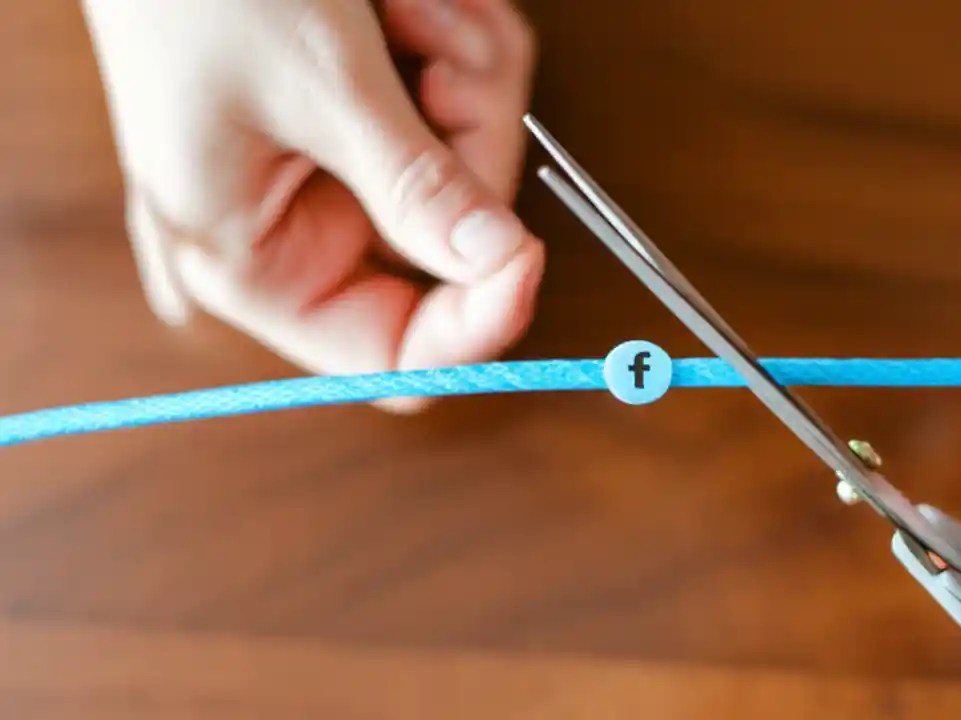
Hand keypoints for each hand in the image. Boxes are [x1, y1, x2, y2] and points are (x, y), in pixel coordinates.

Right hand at [83, 0, 542, 411]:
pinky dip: (458, 48)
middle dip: (473, 142)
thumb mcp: (318, 89)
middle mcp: (303, 231)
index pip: (394, 357)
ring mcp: (345, 173)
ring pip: (474, 163)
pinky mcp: (372, 119)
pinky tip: (411, 7)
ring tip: (409, 12)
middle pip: (458, 244)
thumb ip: (413, 187)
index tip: (528, 253)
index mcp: (257, 264)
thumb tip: (499, 264)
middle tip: (445, 68)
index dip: (475, 324)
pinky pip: (462, 106)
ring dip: (468, 77)